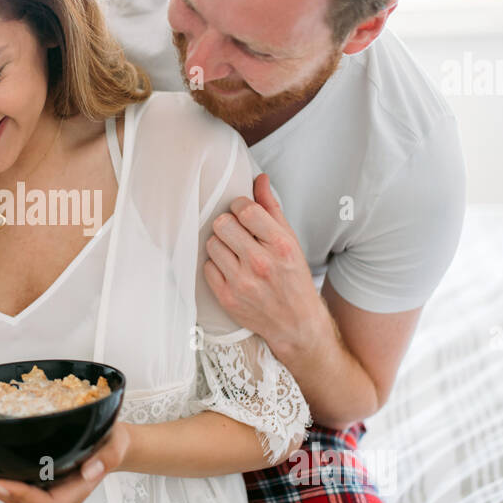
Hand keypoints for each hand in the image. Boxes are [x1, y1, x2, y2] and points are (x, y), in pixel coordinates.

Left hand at [0, 423, 132, 502]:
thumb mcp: (116, 445)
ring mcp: (41, 491)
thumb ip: (107, 458)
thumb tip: (92, 469)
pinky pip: (7, 482)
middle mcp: (54, 498)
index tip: (1, 481)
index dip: (22, 495)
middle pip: (17, 501)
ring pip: (8, 494)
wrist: (109, 444)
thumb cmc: (112, 444)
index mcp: (73, 496)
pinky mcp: (32, 481)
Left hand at [204, 172, 324, 355]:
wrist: (295, 323)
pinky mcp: (227, 298)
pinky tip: (230, 269)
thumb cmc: (293, 277)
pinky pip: (206, 267)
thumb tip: (259, 179)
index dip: (240, 206)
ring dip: (220, 244)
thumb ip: (272, 208)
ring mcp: (242, 283)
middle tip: (236, 232)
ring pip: (212, 244)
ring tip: (234, 251)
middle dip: (227, 223)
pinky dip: (216, 265)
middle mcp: (261, 264)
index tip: (242, 212)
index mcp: (281, 245)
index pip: (246, 210)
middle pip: (223, 224)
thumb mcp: (290, 240)